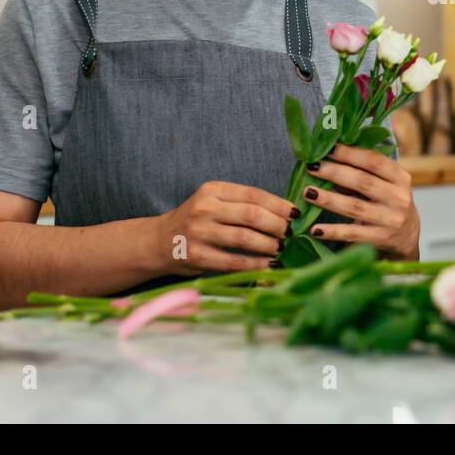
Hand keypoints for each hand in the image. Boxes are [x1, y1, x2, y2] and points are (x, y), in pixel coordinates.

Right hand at [156, 180, 297, 274]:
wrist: (159, 241)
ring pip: (245, 238)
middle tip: (289, 233)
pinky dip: (255, 263)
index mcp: (212, 190)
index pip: (253, 194)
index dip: (278, 204)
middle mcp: (205, 208)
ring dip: (269, 245)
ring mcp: (199, 232)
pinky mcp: (197, 256)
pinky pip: (234, 260)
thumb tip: (285, 213)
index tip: (295, 213)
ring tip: (281, 248)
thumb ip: (241, 204)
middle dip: (277, 225)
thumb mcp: (214, 202)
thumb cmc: (196, 221)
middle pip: (251, 215)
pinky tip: (268, 264)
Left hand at [303, 144, 419, 260]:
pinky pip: (352, 233)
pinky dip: (332, 231)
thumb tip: (329, 160)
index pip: (374, 161)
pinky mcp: (380, 239)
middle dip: (334, 172)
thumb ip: (363, 172)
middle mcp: (398, 198)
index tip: (328, 149)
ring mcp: (390, 220)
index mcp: (400, 178)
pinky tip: (315, 229)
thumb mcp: (385, 184)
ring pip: (354, 207)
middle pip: (363, 182)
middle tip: (312, 167)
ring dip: (328, 199)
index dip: (350, 154)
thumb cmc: (388, 202)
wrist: (406, 237)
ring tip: (308, 193)